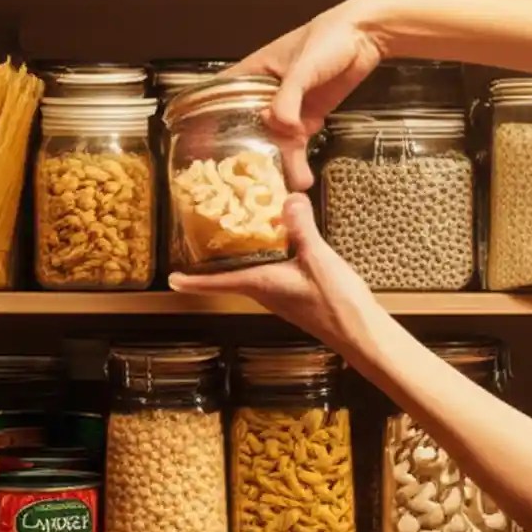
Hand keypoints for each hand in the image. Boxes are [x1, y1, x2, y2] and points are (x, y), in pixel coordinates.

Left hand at [168, 193, 378, 349]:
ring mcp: (279, 294)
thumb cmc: (336, 303)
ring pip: (251, 271)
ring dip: (241, 254)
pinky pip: (270, 270)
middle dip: (215, 257)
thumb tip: (288, 198)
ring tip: (235, 230)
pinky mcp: (294, 292)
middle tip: (202, 234)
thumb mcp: (318, 258)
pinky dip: (266, 254)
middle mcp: (264, 291)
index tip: (170, 279)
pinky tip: (278, 239)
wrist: (360, 332)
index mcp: (261, 283)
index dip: (192, 281)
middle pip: (231, 273)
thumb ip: (301, 228)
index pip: (217, 282)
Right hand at [226, 0, 385, 189]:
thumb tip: (282, 128)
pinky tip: (303, 174)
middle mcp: (263, 95)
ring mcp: (286, 108)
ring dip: (281, 161)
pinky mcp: (307, 117)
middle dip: (248, 153)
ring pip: (274, 140)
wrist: (365, 37)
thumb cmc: (327, 40)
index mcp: (251, 75)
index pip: (220, 100)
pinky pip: (297, 141)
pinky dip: (299, 157)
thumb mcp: (303, 67)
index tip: (202, 150)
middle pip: (247, 128)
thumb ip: (289, 97)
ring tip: (290, 184)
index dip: (207, 124)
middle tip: (249, 181)